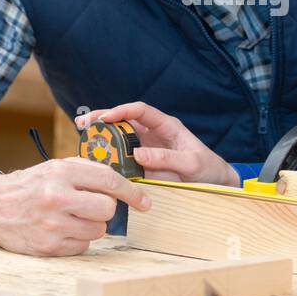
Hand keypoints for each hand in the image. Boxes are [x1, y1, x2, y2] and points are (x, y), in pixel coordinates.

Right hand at [0, 160, 152, 256]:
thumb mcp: (55, 167)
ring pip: (98, 230)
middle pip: (107, 208)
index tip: (144, 201)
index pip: (109, 181)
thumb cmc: (30, 185)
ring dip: (91, 225)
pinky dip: (78, 240)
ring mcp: (52, 225)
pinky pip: (83, 246)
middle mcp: (57, 197)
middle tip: (90, 206)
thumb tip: (124, 181)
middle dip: (104, 208)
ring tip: (72, 217)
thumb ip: (88, 170)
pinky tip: (61, 230)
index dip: (132, 192)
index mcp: (61, 172)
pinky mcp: (48, 247)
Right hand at [76, 101, 238, 187]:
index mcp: (166, 126)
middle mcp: (152, 135)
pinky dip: (107, 158)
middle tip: (82, 123)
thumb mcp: (191, 163)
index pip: (140, 111)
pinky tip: (92, 161)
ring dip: (101, 138)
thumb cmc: (207, 169)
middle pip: (123, 121)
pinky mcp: (142, 166)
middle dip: (102, 119)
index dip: (122, 110)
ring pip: (119, 139)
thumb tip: (138, 155)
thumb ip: (167, 158)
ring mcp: (146, 150)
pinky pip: (122, 159)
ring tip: (81, 138)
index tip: (106, 117)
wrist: (215, 185)